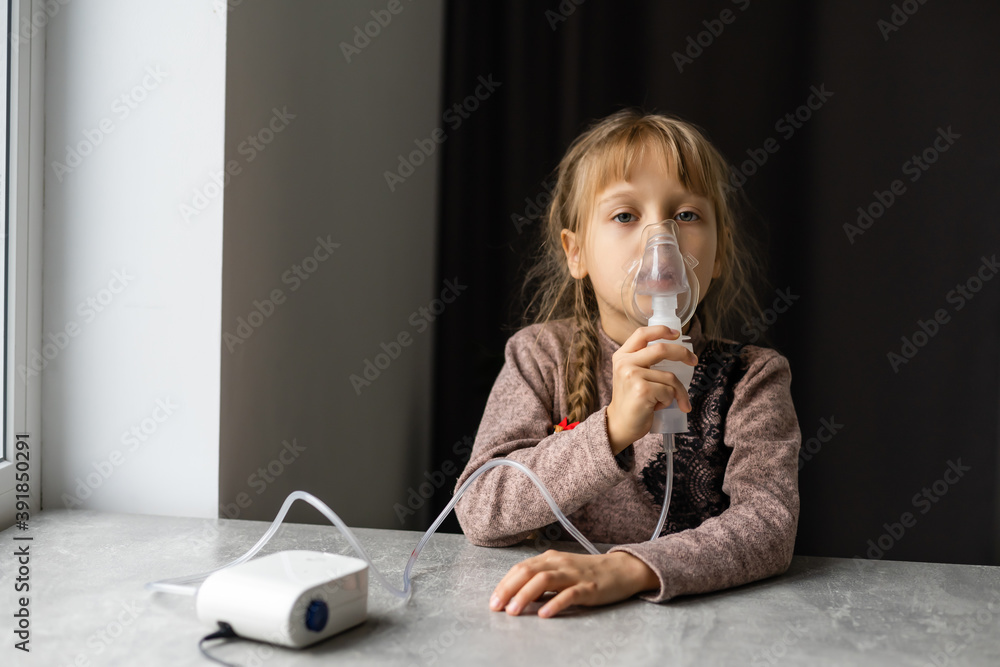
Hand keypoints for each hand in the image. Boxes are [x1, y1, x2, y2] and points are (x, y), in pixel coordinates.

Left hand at [488, 550, 658, 617]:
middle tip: (495, 607)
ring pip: (544, 580)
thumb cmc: (588, 572)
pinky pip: (569, 594)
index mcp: (550, 558)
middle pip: (527, 572)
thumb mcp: (562, 571)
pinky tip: (544, 614)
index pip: (520, 568)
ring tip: (513, 611)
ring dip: (525, 595)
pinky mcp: (589, 587)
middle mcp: (559, 563)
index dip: (504, 584)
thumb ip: (542, 581)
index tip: (492, 601)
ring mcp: (574, 574)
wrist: (622, 569)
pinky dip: (554, 603)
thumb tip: (518, 596)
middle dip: (508, 589)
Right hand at [606, 325, 697, 453]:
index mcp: (622, 356)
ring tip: (666, 401)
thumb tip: (677, 351)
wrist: (620, 425)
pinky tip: (656, 407)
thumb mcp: (632, 375)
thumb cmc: (632, 400)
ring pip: (670, 377)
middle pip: (662, 349)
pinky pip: (669, 391)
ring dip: (675, 392)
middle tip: (694, 361)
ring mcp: (632, 376)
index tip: (676, 334)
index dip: (661, 330)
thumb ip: (645, 361)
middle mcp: (625, 363)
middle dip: (683, 354)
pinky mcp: (642, 390)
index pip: (642, 334)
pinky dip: (669, 401)